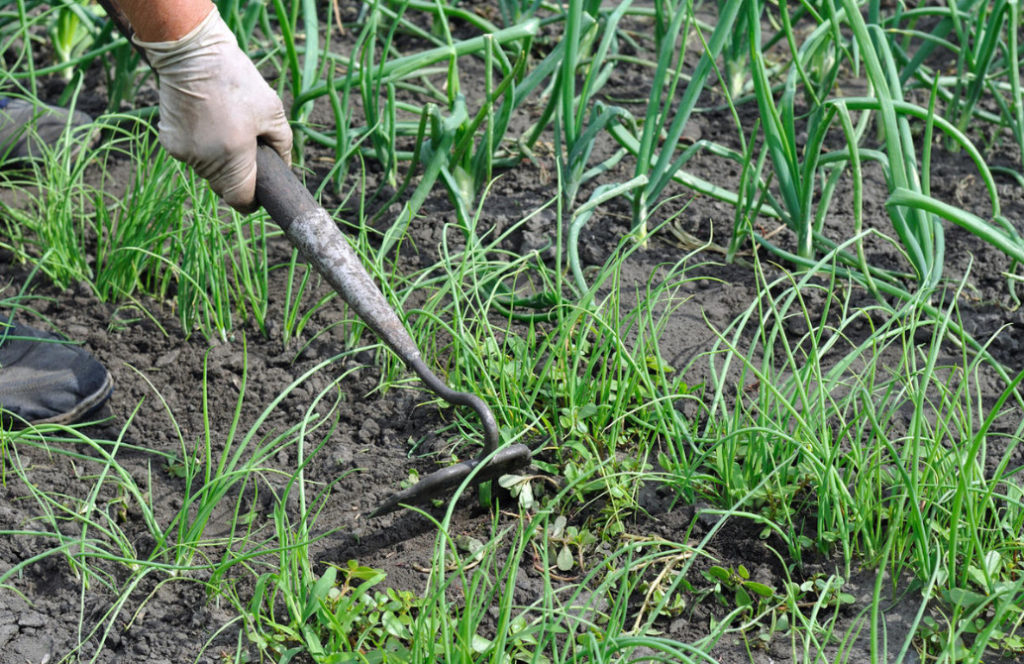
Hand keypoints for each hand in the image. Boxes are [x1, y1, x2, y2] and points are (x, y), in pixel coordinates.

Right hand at [134, 7, 291, 210]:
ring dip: (218, 160)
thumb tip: (285, 167)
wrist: (192, 53)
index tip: (258, 194)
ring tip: (226, 127)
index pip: (240, 199)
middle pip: (224, 186)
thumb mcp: (273, 110)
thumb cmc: (237, 80)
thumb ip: (283, 145)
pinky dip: (201, 146)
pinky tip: (206, 121)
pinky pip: (191, 155)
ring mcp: (183, 152)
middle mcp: (205, 161)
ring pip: (207, 171)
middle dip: (237, 176)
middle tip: (246, 150)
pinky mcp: (168, 141)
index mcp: (233, 157)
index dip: (252, 200)